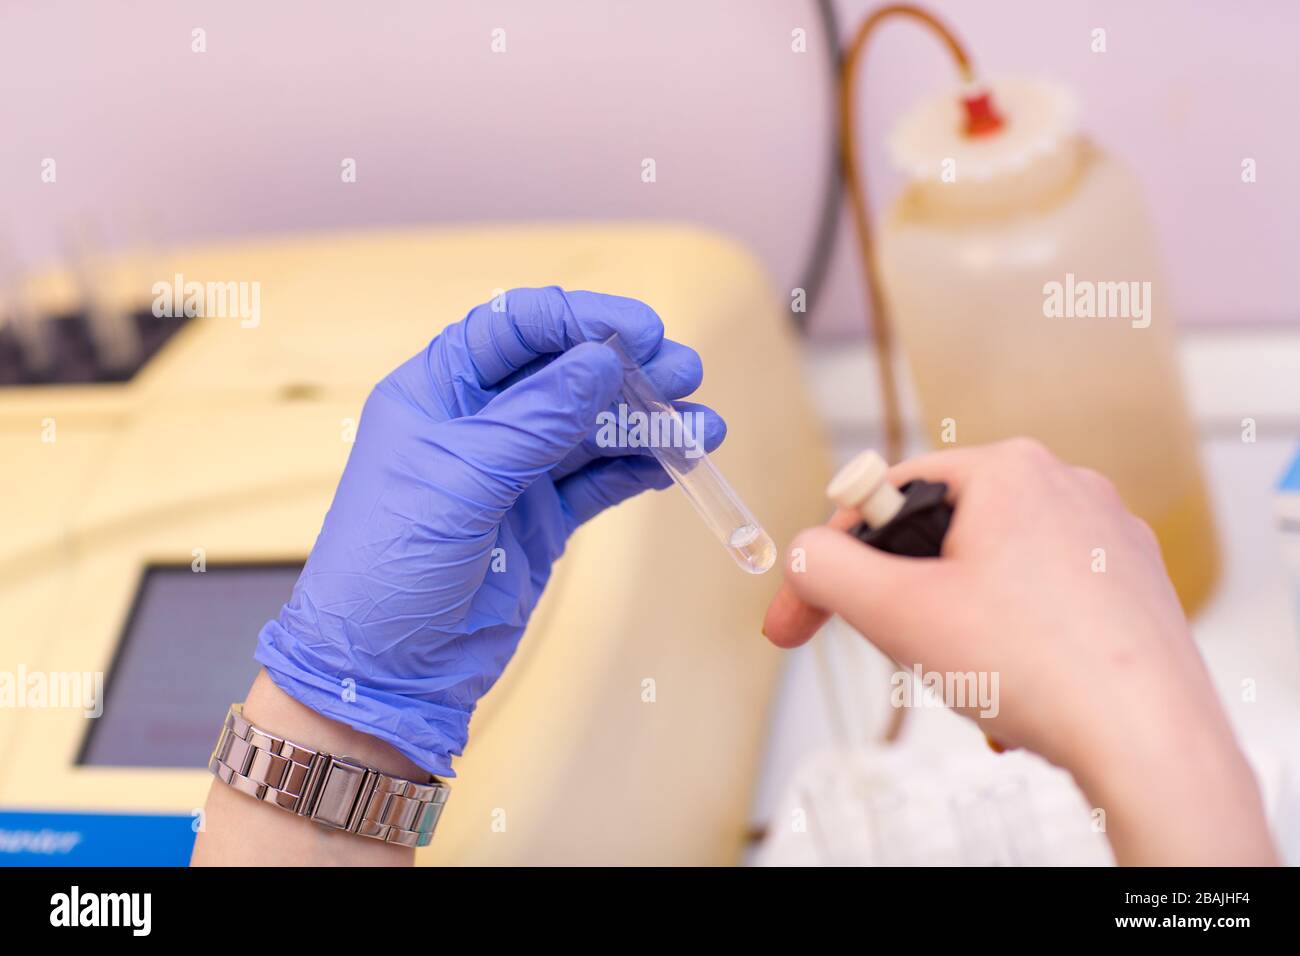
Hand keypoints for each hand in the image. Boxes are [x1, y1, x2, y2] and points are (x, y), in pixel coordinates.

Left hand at [254, 287, 722, 775]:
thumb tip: (603, 360)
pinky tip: (679, 461)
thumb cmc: (390, 569)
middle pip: (564, 372)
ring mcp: (513, 472)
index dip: (580, 319)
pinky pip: (599, 480)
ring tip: (704, 425)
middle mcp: (477, 421)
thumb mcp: (460, 482)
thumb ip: (535, 420)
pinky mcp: (540, 520)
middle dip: (628, 369)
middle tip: (686, 372)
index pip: (515, 328)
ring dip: (647, 422)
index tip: (642, 330)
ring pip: (591, 428)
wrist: (385, 675)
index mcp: (437, 391)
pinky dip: (639, 468)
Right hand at [764, 439, 1274, 863]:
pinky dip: (1014, 640)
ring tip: (968, 680)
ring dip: (960, 625)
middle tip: (894, 649)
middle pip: (942, 533)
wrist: (1150, 743)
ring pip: (992, 571)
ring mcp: (1108, 537)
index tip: (808, 609)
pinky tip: (1016, 688)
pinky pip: (1043, 601)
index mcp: (1008, 471)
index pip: (889, 493)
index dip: (836, 553)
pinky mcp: (1133, 586)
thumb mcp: (895, 613)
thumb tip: (803, 555)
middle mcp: (1067, 487)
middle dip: (906, 597)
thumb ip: (823, 569)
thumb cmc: (1037, 669)